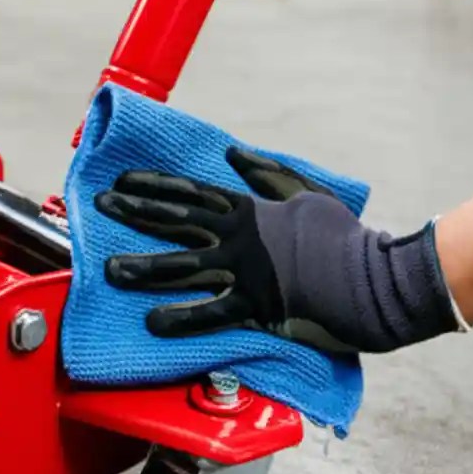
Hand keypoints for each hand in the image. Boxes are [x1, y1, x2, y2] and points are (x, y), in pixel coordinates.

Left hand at [95, 147, 460, 353]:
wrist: (372, 277)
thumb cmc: (342, 236)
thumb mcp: (305, 193)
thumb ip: (266, 173)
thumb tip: (233, 152)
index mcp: (249, 209)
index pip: (191, 193)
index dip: (153, 185)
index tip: (121, 181)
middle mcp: (239, 236)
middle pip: (177, 221)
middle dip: (135, 213)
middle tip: (100, 208)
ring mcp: (245, 271)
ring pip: (184, 266)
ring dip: (145, 267)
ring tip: (110, 271)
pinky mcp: (256, 307)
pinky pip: (211, 313)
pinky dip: (182, 318)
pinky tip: (152, 322)